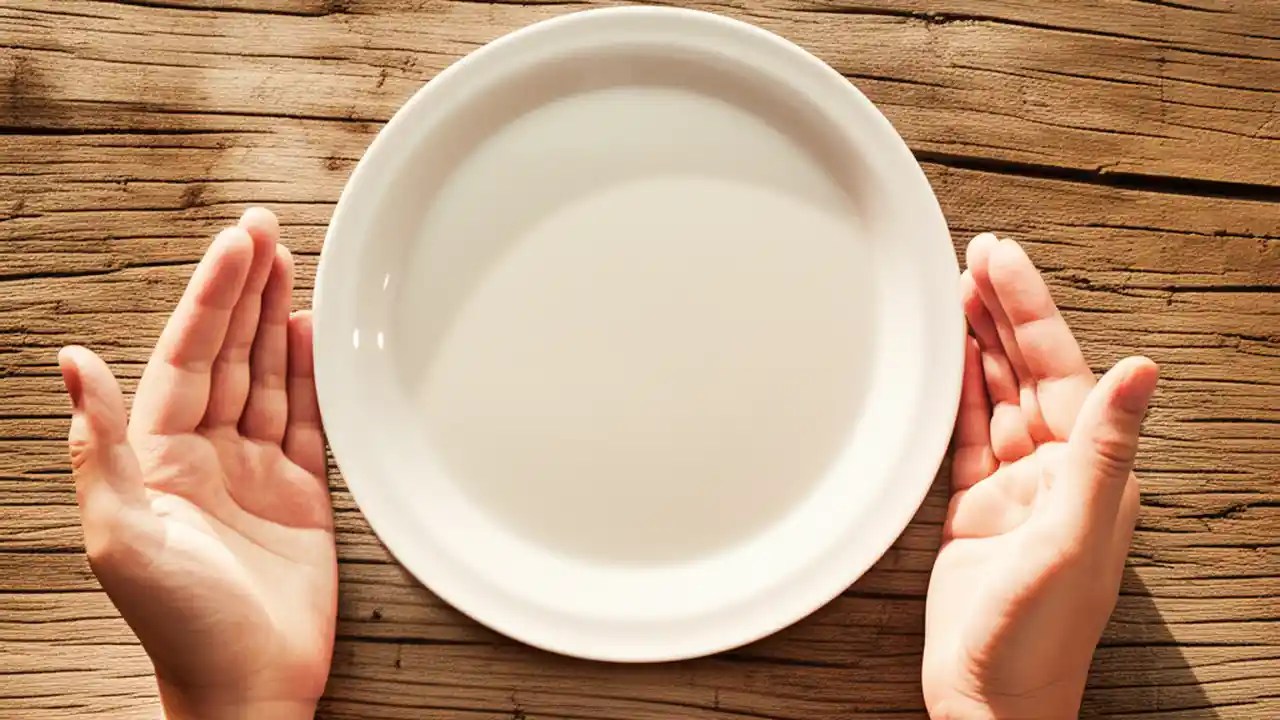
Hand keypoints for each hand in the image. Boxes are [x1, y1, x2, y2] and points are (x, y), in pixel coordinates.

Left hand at [58, 209, 334, 719]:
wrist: (250, 684)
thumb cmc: (182, 627)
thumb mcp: (121, 537)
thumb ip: (100, 446)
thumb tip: (72, 364)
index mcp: (158, 458)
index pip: (187, 356)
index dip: (212, 297)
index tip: (236, 246)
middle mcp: (205, 455)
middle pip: (228, 353)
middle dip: (245, 289)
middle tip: (264, 232)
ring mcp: (255, 471)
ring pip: (267, 376)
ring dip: (276, 319)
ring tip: (290, 265)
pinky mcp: (300, 492)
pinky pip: (306, 417)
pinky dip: (309, 374)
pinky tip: (310, 336)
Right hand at [922, 234, 1158, 718]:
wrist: (984, 699)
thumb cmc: (1033, 639)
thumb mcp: (1073, 539)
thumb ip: (1104, 451)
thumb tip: (1143, 371)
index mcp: (1093, 474)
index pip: (1062, 370)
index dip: (1032, 311)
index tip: (1005, 262)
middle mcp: (1057, 472)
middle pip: (1028, 371)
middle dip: (1002, 312)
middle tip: (976, 255)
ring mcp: (1013, 488)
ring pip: (994, 394)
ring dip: (976, 343)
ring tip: (956, 290)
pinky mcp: (972, 506)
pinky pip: (964, 432)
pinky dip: (953, 392)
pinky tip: (945, 359)